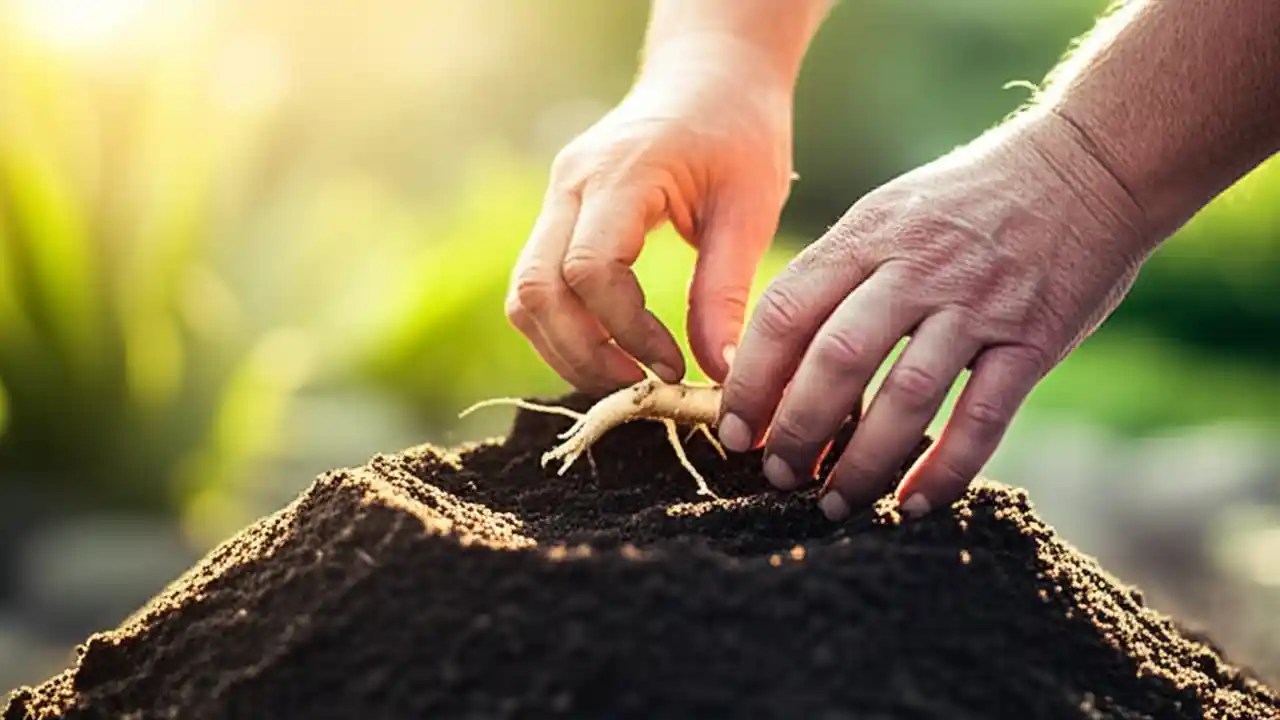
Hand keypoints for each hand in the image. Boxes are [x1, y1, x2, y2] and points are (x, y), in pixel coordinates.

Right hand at [506, 50, 792, 393]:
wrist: (711, 76)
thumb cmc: (740, 132)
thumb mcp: (751, 207)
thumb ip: (726, 291)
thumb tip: (719, 373)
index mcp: (621, 172)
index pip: (591, 270)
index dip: (628, 332)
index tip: (677, 368)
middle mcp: (572, 183)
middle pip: (537, 288)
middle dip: (583, 353)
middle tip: (641, 389)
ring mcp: (557, 196)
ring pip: (525, 293)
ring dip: (565, 348)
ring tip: (626, 378)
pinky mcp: (559, 213)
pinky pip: (537, 283)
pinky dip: (564, 327)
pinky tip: (612, 348)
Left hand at [718, 112, 1153, 518]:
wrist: (1092, 162)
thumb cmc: (974, 198)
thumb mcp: (891, 210)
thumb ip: (839, 272)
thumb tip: (780, 354)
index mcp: (869, 234)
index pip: (786, 311)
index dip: (751, 378)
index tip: (734, 429)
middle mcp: (917, 268)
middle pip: (837, 360)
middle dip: (797, 429)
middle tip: (779, 475)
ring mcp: (978, 304)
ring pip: (905, 397)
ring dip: (862, 462)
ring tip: (834, 504)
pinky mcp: (1035, 338)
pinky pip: (983, 417)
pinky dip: (945, 469)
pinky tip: (913, 505)